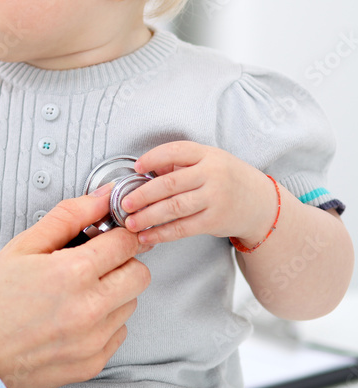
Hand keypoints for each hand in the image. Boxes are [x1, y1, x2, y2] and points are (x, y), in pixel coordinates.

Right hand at [0, 189, 150, 387]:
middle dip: (121, 262)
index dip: (116, 233)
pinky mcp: (91, 364)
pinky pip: (117, 334)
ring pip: (130, 304)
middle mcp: (90, 310)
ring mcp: (93, 341)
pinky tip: (70, 318)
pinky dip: (102, 322)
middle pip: (139, 274)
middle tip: (89, 262)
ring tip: (72, 293)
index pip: (126, 243)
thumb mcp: (20, 247)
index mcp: (72, 273)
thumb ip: (67, 217)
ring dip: (112, 293)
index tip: (104, 234)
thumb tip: (101, 198)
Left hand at [121, 141, 276, 245]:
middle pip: (170, 183)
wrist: (262, 204)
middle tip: (124, 203)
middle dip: (143, 194)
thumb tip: (146, 170)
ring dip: (148, 217)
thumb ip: (180, 163)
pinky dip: (161, 233)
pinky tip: (146, 236)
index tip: (135, 168)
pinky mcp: (215, 221)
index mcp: (208, 154)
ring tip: (130, 222)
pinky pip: (183, 228)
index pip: (175, 151)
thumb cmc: (227, 179)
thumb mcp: (209, 161)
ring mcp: (215, 198)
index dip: (152, 158)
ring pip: (174, 208)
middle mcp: (213, 174)